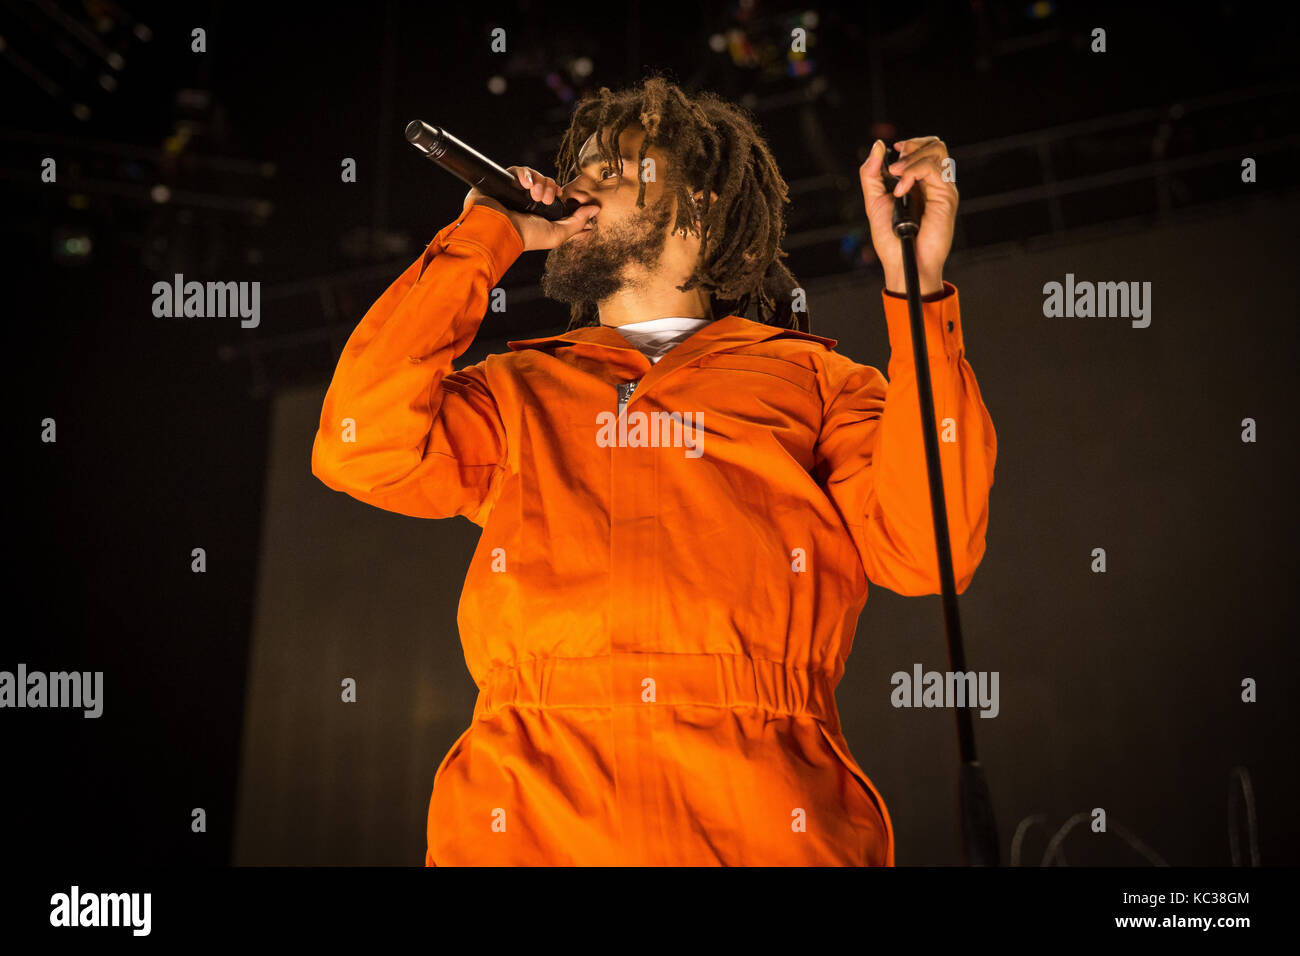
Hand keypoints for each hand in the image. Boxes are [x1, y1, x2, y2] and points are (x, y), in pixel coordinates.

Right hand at [462, 166, 596, 251]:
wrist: (498, 229)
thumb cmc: (526, 236)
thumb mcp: (557, 234)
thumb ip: (577, 222)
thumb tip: (596, 209)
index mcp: (542, 216)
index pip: (559, 200)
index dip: (566, 198)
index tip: (574, 202)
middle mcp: (530, 203)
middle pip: (549, 185)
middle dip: (550, 190)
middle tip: (545, 200)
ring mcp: (518, 192)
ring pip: (537, 176)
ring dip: (539, 183)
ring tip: (533, 195)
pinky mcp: (506, 182)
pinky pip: (520, 170)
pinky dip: (525, 174)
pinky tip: (525, 184)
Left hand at [859, 136, 957, 295]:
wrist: (902, 262)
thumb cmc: (890, 239)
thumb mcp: (874, 201)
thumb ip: (871, 174)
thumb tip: (878, 146)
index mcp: (919, 183)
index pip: (924, 148)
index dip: (910, 144)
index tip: (893, 151)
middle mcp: (933, 183)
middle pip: (934, 144)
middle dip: (911, 146)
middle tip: (894, 167)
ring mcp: (942, 188)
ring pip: (936, 151)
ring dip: (911, 159)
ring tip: (896, 175)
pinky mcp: (947, 196)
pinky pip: (933, 169)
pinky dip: (913, 172)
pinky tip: (900, 189)